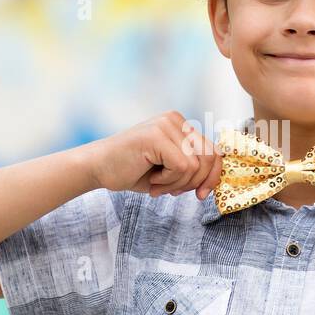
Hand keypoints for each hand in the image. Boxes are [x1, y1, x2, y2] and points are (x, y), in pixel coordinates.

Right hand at [88, 111, 224, 199]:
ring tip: (157, 186)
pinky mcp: (157, 136)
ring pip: (196, 165)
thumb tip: (217, 177)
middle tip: (174, 193)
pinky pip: (182, 167)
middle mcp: (175, 119)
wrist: (97, 169)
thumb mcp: (169, 170)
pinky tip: (152, 181)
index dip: (212, 176)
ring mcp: (166, 125)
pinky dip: (169, 182)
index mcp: (180, 124)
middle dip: (197, 182)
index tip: (201, 195)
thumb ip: (192, 168)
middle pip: (210, 156)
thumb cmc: (131, 171)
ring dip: (178, 184)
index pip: (213, 150)